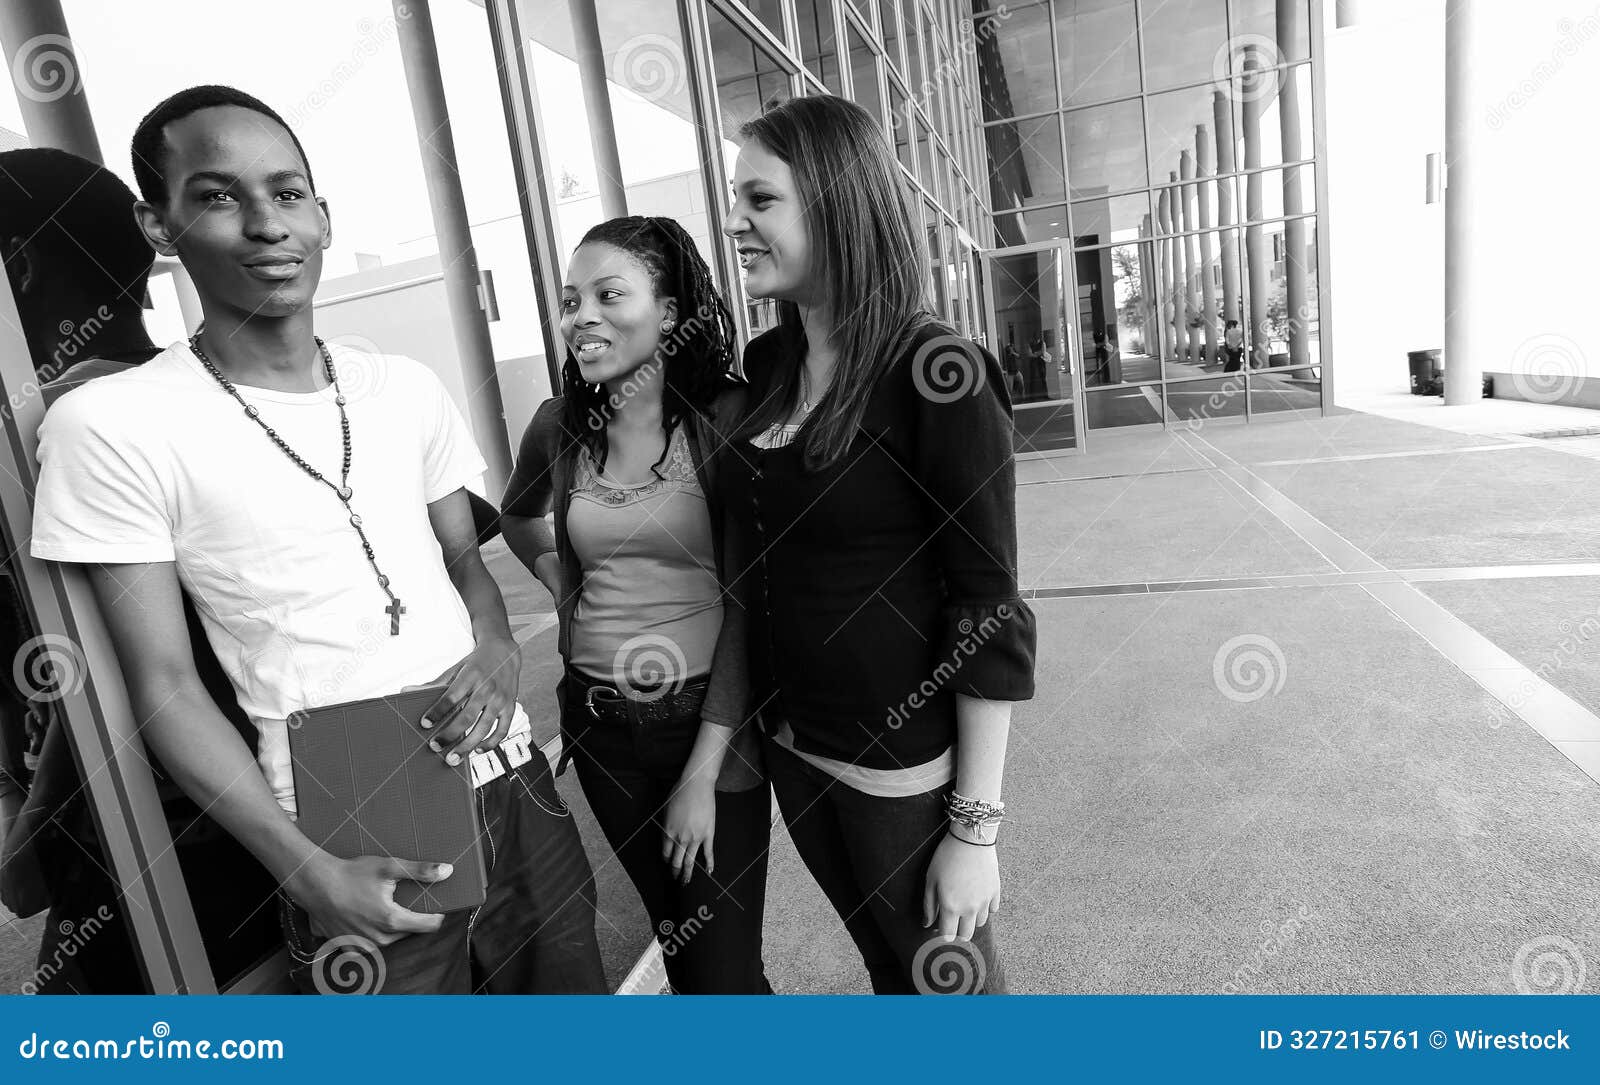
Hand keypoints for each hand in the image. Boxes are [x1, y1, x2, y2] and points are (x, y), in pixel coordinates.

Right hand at [289, 854, 451, 945]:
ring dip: (390, 926)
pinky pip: (368, 945)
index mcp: (392, 922)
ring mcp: (362, 946)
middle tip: (400, 898)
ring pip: (390, 939)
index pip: (429, 926)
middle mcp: (379, 939)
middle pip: (409, 931)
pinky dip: (370, 934)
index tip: (435, 904)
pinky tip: (364, 918)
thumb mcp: (389, 867)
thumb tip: (447, 871)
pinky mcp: (348, 948)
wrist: (316, 883)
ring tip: (378, 904)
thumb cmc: (352, 874)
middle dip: (410, 916)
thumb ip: (420, 871)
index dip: (436, 914)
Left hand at [406, 636, 520, 764]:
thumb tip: (407, 690)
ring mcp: (500, 699)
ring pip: (484, 727)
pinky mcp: (510, 707)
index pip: (452, 696)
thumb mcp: (456, 669)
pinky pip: (502, 729)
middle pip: (467, 716)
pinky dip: (491, 743)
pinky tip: (478, 750)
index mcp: (471, 676)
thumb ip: (434, 683)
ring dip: (467, 745)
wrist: (505, 652)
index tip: (424, 723)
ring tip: (453, 757)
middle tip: (435, 746)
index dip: (437, 711)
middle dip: (449, 734)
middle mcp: (487, 687)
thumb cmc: (477, 663)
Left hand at [661, 774, 715, 885]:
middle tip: (676, 880)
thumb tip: (667, 832)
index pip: (665, 853)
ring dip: (688, 874)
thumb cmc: (679, 792)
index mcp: (667, 832)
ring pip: (690, 861)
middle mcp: (680, 838)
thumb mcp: (666, 809)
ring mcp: (695, 838)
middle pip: (676, 861)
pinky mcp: (708, 834)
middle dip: (675, 872)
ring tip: (687, 882)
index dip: (666, 861)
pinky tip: (710, 871)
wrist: (696, 784)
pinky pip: (708, 852)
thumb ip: (666, 824)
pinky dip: (709, 863)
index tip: (668, 865)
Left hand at [922, 832, 1000, 941]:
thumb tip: (926, 923)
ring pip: (981, 923)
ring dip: (972, 920)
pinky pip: (992, 909)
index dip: (942, 934)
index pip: (948, 935)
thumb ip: (928, 905)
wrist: (970, 839)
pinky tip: (977, 897)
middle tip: (953, 921)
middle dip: (958, 932)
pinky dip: (985, 908)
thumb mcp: (931, 880)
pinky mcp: (995, 892)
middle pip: (966, 935)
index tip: (940, 928)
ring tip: (964, 906)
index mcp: (951, 907)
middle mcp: (970, 908)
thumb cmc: (946, 857)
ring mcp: (984, 901)